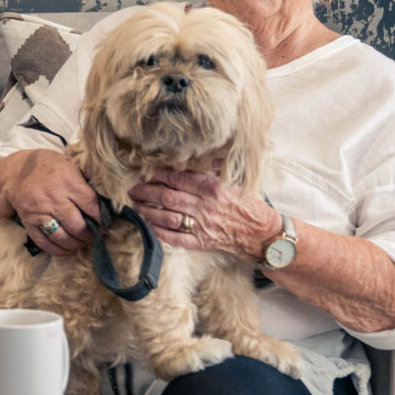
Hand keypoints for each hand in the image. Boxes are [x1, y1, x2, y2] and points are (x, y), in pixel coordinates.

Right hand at [0, 150, 99, 256]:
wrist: (16, 170)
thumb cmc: (48, 166)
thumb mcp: (71, 163)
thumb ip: (89, 177)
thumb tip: (109, 192)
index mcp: (68, 182)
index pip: (91, 206)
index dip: (101, 219)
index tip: (105, 225)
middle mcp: (54, 198)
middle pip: (77, 226)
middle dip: (89, 234)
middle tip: (94, 235)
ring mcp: (40, 211)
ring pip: (61, 236)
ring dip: (75, 244)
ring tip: (81, 243)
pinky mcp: (29, 221)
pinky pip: (43, 241)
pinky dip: (57, 249)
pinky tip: (66, 249)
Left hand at [130, 166, 274, 258]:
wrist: (262, 233)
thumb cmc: (248, 204)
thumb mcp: (234, 180)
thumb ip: (215, 167)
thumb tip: (201, 152)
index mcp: (212, 188)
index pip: (178, 178)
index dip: (157, 175)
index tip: (145, 172)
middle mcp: (205, 206)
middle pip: (167, 197)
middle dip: (146, 192)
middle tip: (132, 189)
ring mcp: (202, 225)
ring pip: (167, 217)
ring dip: (147, 211)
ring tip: (135, 205)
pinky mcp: (201, 242)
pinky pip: (175, 238)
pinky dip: (159, 231)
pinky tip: (148, 225)